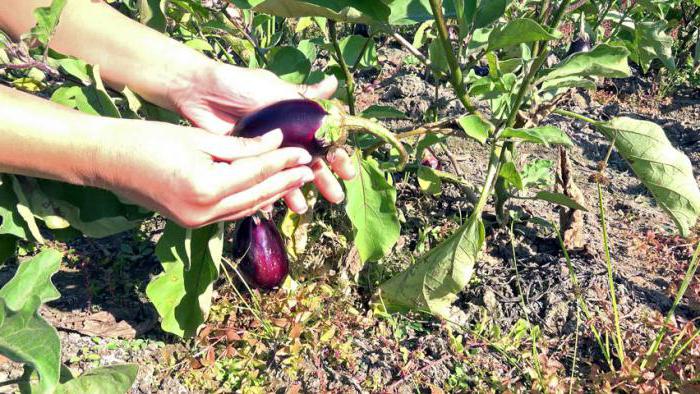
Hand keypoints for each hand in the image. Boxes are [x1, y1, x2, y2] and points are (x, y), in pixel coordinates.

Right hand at [97, 120, 313, 227]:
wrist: (109, 161)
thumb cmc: (149, 140)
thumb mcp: (198, 138)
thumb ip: (240, 146)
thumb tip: (275, 141)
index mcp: (207, 187)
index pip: (256, 173)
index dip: (283, 161)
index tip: (304, 152)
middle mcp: (205, 211)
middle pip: (257, 195)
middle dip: (285, 181)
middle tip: (309, 169)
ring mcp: (198, 221)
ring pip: (247, 208)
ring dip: (272, 194)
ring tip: (295, 181)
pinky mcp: (192, 222)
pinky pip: (232, 212)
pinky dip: (251, 201)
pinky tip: (266, 192)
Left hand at [169, 63, 355, 207]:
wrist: (201, 92)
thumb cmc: (239, 86)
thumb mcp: (275, 90)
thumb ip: (305, 95)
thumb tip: (334, 84)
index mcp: (295, 121)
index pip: (323, 142)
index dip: (337, 156)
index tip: (347, 172)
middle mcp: (284, 139)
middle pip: (308, 162)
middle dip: (322, 180)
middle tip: (335, 197)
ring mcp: (264, 152)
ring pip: (285, 175)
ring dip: (294, 190)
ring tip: (302, 207)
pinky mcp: (244, 162)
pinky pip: (259, 180)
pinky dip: (265, 192)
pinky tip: (271, 205)